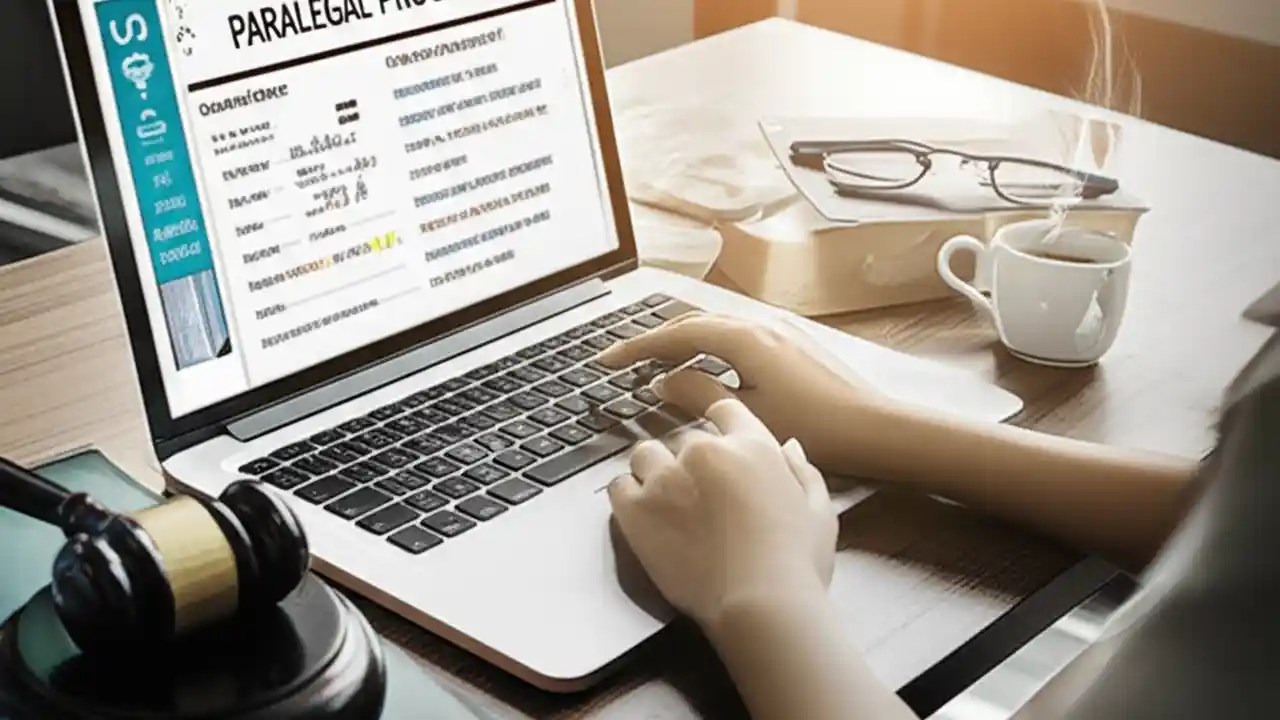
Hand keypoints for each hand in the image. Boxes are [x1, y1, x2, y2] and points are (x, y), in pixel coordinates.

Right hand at [598, 313, 899, 474]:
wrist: (878, 430)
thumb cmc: (814, 425)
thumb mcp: (745, 414)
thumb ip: (697, 394)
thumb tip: (661, 382)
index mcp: (744, 337)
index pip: (676, 334)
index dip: (637, 347)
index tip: (606, 361)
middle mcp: (760, 325)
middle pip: (694, 324)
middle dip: (655, 340)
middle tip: (623, 360)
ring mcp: (780, 333)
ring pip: (717, 329)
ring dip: (683, 343)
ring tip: (656, 362)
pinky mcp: (794, 346)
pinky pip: (737, 338)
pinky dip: (710, 349)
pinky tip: (706, 369)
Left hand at [608, 374, 837, 629]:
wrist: (760, 603)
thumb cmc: (796, 563)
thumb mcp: (820, 512)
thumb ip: (803, 471)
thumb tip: (789, 445)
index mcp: (750, 445)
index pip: (724, 411)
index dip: (719, 428)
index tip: (717, 451)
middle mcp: (704, 452)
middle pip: (684, 439)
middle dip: (690, 462)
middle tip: (700, 498)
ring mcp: (666, 478)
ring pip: (646, 456)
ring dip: (654, 473)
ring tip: (668, 506)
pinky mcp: (636, 509)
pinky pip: (618, 486)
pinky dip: (628, 497)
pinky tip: (644, 517)